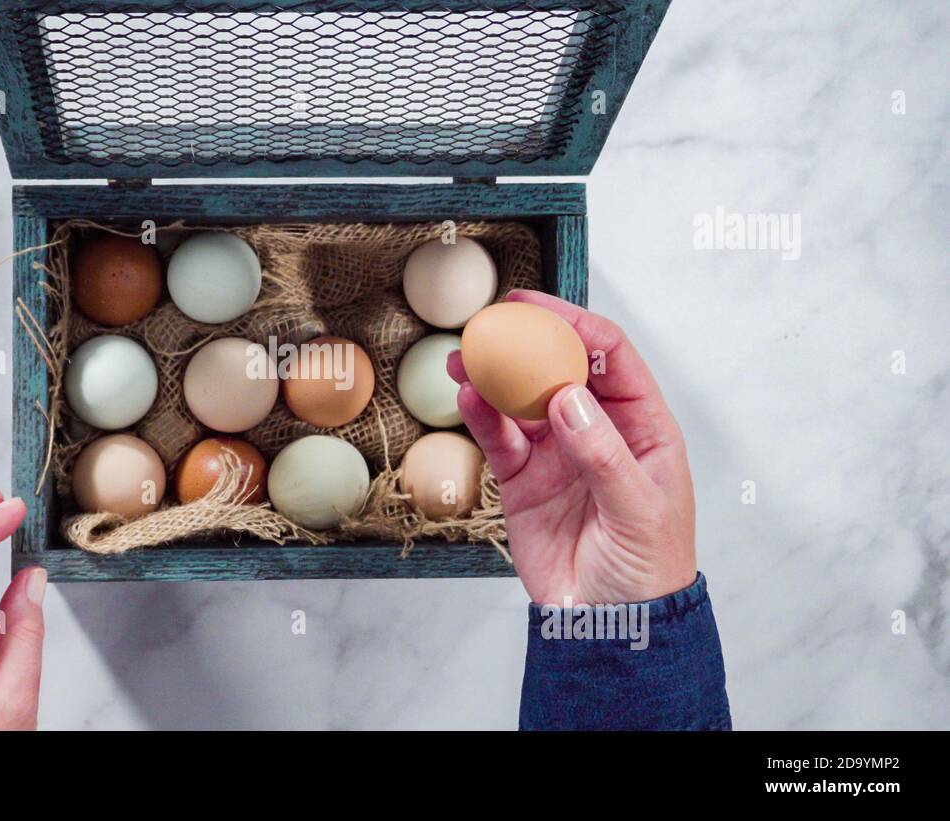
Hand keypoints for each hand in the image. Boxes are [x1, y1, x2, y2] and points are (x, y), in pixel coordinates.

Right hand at [448, 290, 695, 605]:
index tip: (536, 309)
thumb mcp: (639, 512)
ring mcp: (557, 455)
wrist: (609, 629)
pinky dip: (481, 418)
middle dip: (525, 343)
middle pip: (558, 369)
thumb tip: (567, 398)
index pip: (609, 358)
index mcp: (642, 428)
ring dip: (492, 378)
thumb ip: (603, 455)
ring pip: (520, 401)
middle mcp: (597, 432)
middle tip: (490, 325)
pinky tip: (466, 400)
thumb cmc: (647, 573)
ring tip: (463, 362)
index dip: (575, 326)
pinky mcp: (522, 482)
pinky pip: (499, 439)